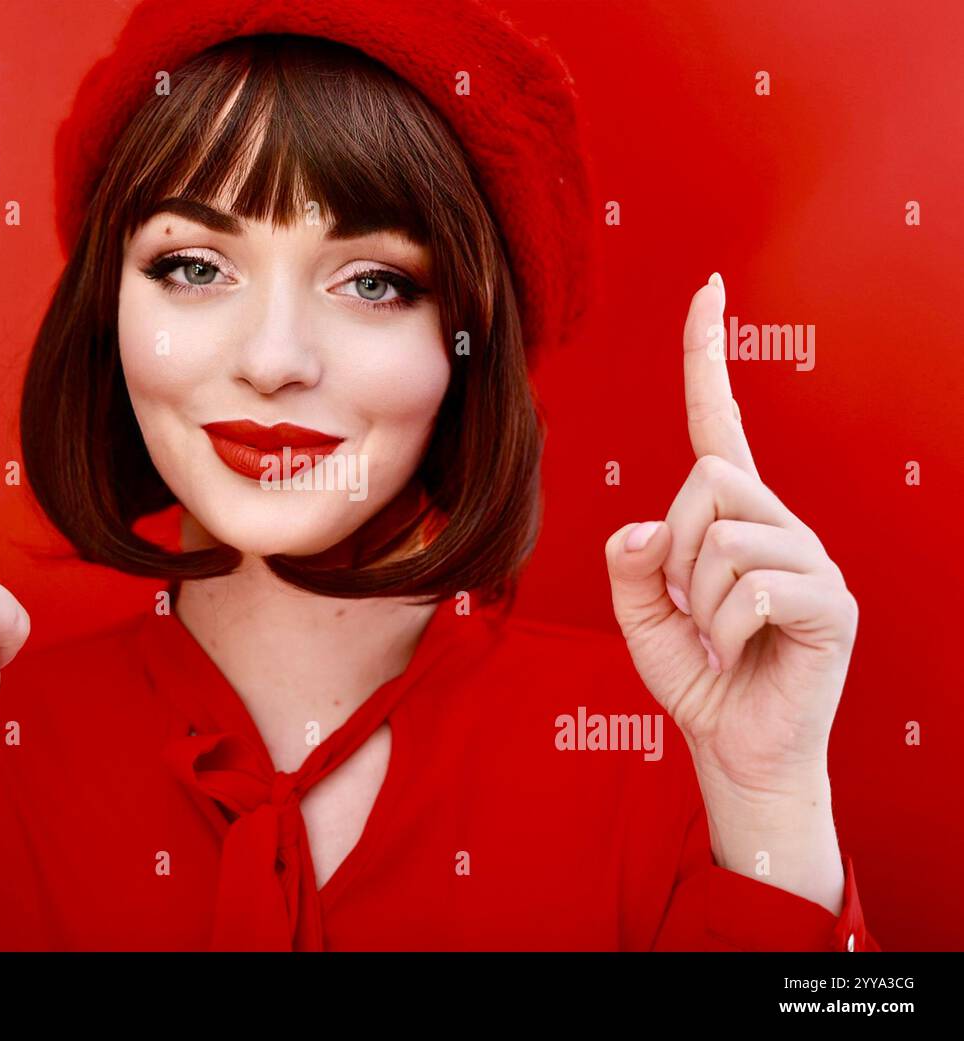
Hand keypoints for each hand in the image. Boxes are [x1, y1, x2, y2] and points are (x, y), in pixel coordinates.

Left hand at [603, 275, 855, 910]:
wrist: (740, 749)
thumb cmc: (697, 676)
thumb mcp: (641, 616)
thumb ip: (630, 566)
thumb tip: (642, 527)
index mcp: (736, 517)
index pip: (721, 423)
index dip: (708, 358)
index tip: (708, 289)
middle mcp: (781, 524)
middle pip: (707, 482)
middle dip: (677, 551)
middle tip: (694, 609)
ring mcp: (813, 561)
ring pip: (725, 536)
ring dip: (698, 599)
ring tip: (720, 636)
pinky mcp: (831, 604)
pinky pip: (752, 587)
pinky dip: (726, 626)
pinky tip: (744, 649)